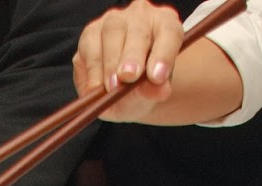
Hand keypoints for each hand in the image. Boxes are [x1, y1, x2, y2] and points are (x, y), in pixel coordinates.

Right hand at [73, 3, 185, 122]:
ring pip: (112, 33)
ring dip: (111, 62)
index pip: (170, 32)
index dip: (164, 54)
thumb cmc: (141, 86)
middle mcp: (142, 17)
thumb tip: (159, 90)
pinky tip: (97, 86)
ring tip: (112, 87)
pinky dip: (94, 69)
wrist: (120, 88)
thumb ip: (156, 90)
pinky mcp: (91, 31)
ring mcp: (114, 20)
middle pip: (138, 30)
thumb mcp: (151, 93)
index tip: (157, 77)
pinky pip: (91, 46)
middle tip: (128, 77)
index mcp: (166, 26)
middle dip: (132, 55)